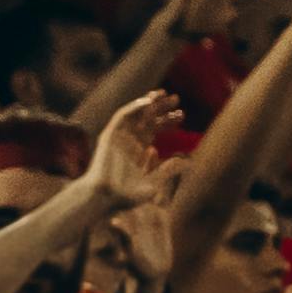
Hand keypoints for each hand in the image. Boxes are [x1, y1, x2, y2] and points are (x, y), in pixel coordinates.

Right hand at [89, 88, 191, 207]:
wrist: (104, 198)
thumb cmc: (126, 197)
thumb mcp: (154, 183)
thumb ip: (168, 170)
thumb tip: (187, 159)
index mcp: (139, 151)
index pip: (154, 130)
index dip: (167, 121)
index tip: (181, 115)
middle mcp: (128, 142)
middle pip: (146, 119)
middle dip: (161, 108)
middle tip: (176, 99)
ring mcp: (117, 138)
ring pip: (135, 114)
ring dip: (148, 103)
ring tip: (163, 94)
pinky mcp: (108, 136)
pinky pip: (121, 117)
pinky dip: (134, 107)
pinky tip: (148, 102)